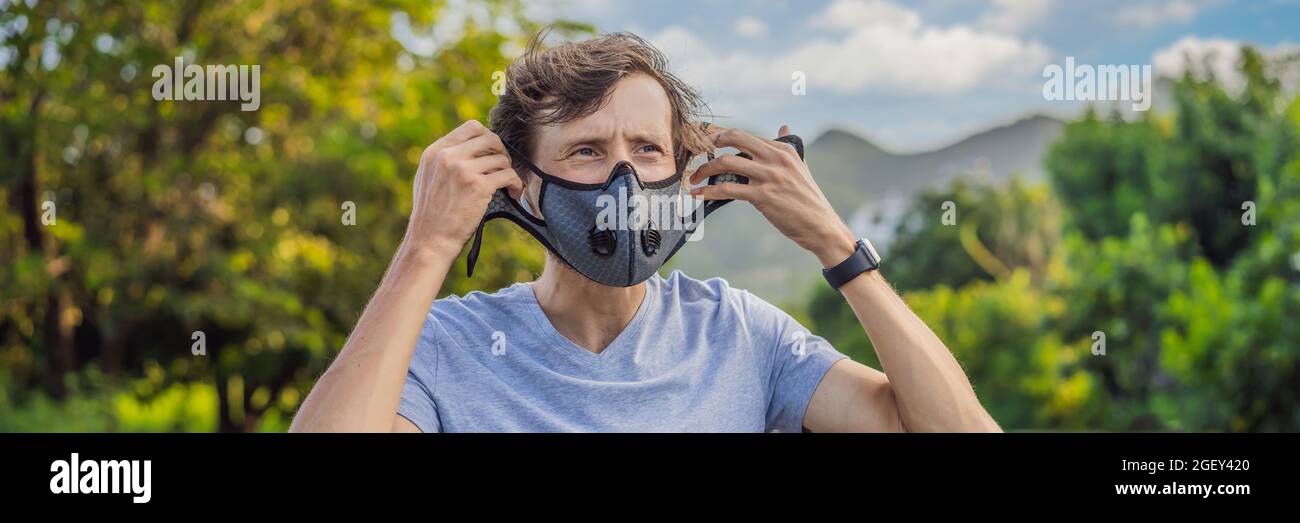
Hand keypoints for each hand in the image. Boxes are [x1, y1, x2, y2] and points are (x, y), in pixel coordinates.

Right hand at [403, 120, 522, 257]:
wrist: (430, 241)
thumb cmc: (431, 214)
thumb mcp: (428, 177)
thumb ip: (445, 159)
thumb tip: (470, 148)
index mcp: (435, 151)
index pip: (471, 128)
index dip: (487, 138)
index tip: (491, 153)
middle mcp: (448, 156)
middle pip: (490, 138)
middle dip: (502, 152)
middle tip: (503, 167)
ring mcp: (463, 170)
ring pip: (501, 159)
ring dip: (509, 171)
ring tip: (507, 185)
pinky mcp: (478, 186)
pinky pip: (508, 175)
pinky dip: (515, 184)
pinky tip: (513, 192)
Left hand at [689, 125, 856, 267]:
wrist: (821, 226)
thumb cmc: (807, 199)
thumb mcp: (800, 167)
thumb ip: (787, 146)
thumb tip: (783, 126)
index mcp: (783, 149)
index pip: (744, 136)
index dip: (719, 136)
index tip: (703, 141)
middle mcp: (776, 158)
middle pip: (734, 138)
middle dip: (709, 142)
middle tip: (695, 152)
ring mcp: (770, 176)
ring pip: (726, 162)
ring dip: (704, 170)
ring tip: (693, 179)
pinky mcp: (763, 196)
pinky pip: (728, 189)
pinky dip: (709, 192)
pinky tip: (699, 196)